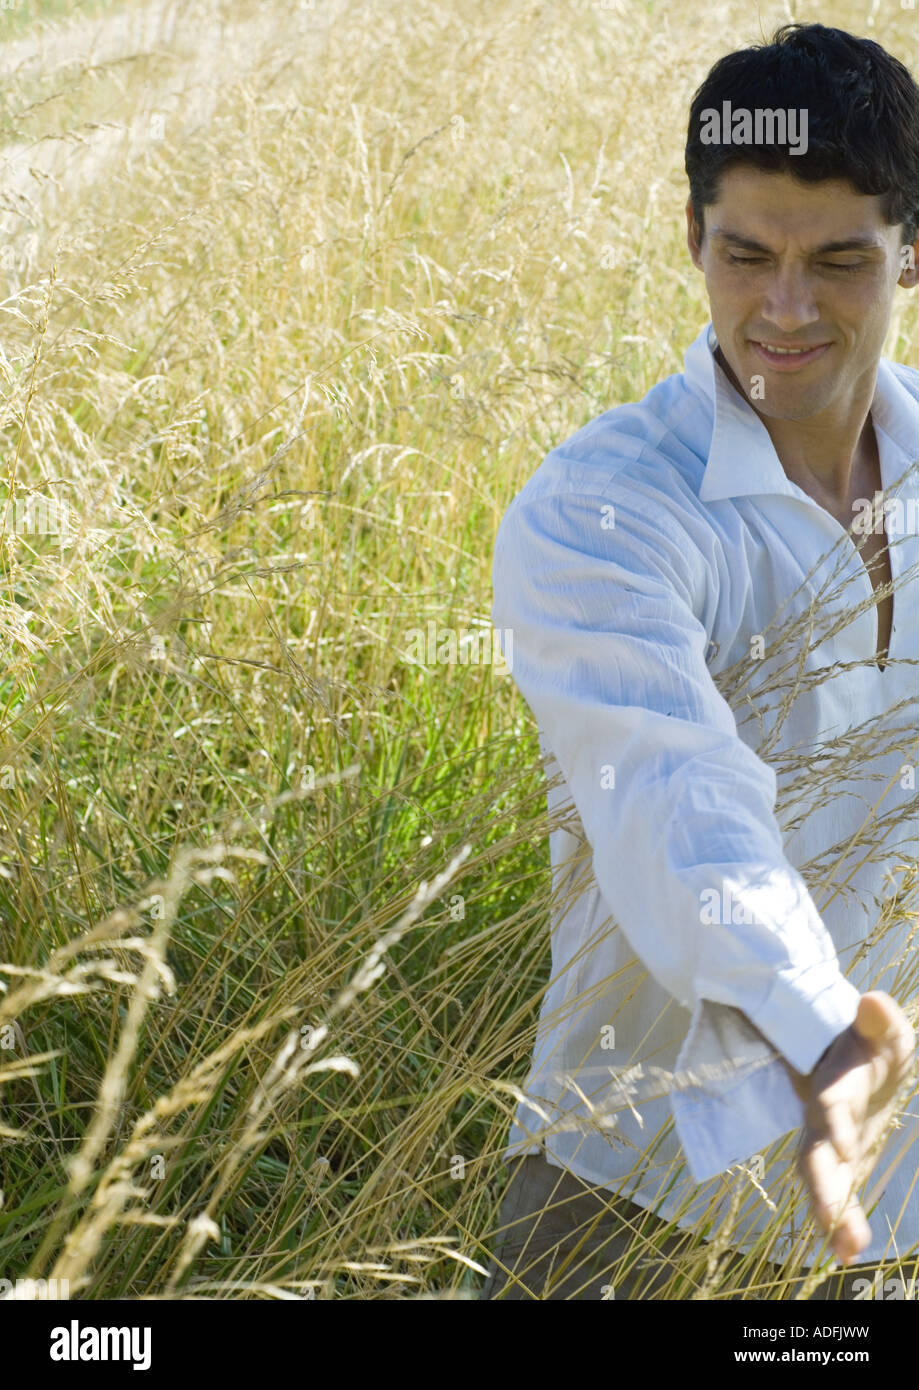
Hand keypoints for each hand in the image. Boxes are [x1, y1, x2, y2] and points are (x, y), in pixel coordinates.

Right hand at [787, 991, 914, 1264]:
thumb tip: (873, 1000)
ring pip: (820, 1180)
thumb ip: (878, 1019)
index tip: (844, 1146)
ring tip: (845, 1249)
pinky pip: (835, 1195)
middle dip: (821, 1185)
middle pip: (814, 1152)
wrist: (847, 1056)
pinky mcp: (838, 1163)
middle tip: (831, 1220)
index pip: (833, 1103)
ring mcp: (827, 1142)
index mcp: (836, 1083)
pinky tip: (849, 1251)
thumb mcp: (882, 1029)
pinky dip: (839, 1224)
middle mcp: (822, 1117)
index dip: (836, 1122)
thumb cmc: (869, 1042)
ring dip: (830, 1213)